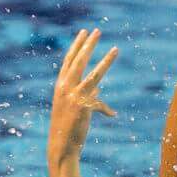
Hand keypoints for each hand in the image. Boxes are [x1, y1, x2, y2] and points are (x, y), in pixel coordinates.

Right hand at [49, 28, 117, 164]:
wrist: (61, 146)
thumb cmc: (66, 126)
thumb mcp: (72, 107)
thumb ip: (85, 95)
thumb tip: (98, 88)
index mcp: (60, 85)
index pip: (69, 60)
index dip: (77, 45)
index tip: (84, 32)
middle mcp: (65, 88)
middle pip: (79, 61)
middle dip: (89, 45)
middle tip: (97, 31)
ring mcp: (74, 97)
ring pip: (94, 76)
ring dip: (106, 62)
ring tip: (115, 49)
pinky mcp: (83, 108)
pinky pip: (100, 105)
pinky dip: (106, 110)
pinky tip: (112, 114)